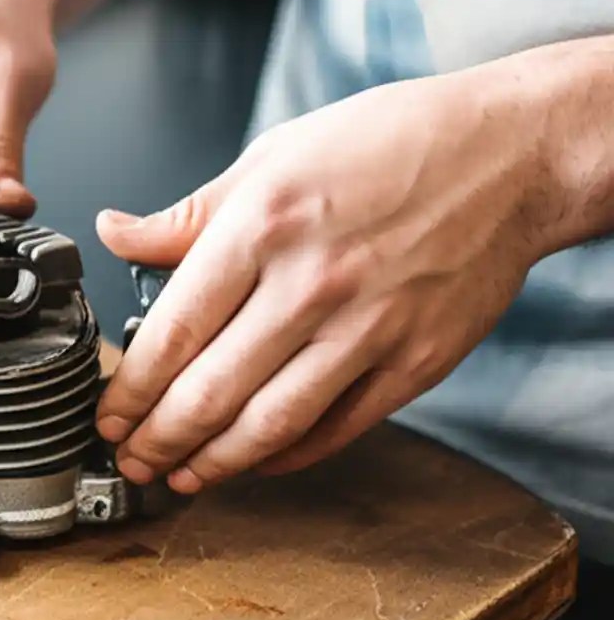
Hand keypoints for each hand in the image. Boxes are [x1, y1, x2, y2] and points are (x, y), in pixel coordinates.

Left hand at [94, 68, 567, 493]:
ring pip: (269, 424)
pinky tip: (253, 461)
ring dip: (211, 462)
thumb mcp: (273, 157)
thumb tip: (114, 233)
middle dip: (156, 437)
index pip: (174, 331)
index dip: (130, 389)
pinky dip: (286, 456)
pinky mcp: (414, 362)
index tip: (108, 414)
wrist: (509, 154)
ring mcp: (368, 329)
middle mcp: (312, 284)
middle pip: (210, 391)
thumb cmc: (388, 144)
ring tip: (177, 475)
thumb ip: (188, 215)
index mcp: (263, 227)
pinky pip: (337, 428)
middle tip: (130, 457)